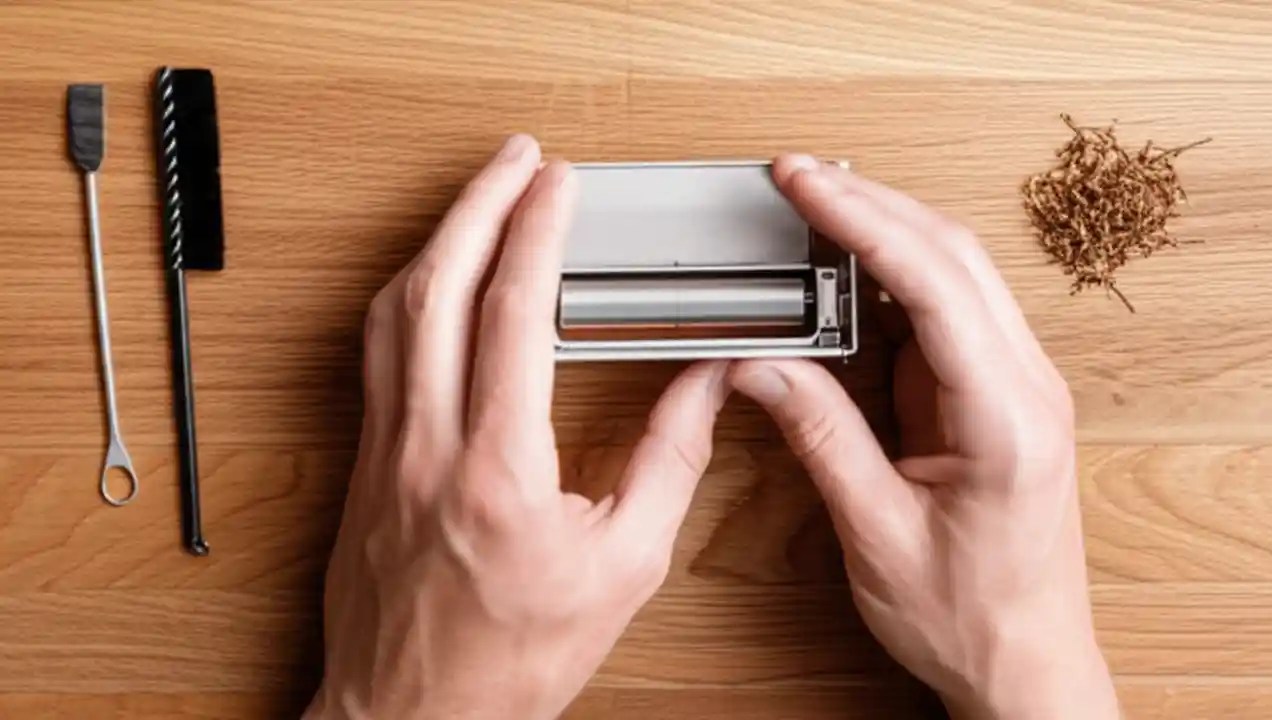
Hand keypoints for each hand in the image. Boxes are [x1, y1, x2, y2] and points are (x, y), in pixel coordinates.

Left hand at [305, 136, 728, 719]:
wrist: (411, 717)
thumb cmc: (509, 662)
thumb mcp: (623, 569)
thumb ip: (669, 464)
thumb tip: (704, 390)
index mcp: (498, 471)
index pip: (513, 315)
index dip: (536, 233)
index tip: (557, 188)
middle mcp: (427, 447)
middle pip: (436, 289)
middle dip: (477, 205)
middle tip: (513, 163)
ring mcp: (384, 451)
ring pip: (392, 314)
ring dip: (435, 242)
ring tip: (475, 201)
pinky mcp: (363, 464)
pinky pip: (375, 354)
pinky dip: (406, 296)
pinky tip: (428, 282)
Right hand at [730, 157, 1120, 718]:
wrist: (1026, 662)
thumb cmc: (970, 617)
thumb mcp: (876, 532)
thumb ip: (820, 435)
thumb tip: (761, 363)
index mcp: (1006, 420)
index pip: (933, 284)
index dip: (862, 222)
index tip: (806, 185)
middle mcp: (1026, 388)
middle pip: (951, 257)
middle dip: (870, 205)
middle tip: (797, 178)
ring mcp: (1017, 386)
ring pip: (953, 273)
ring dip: (884, 232)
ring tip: (813, 208)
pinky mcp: (995, 394)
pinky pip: (945, 312)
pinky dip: (892, 277)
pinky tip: (847, 267)